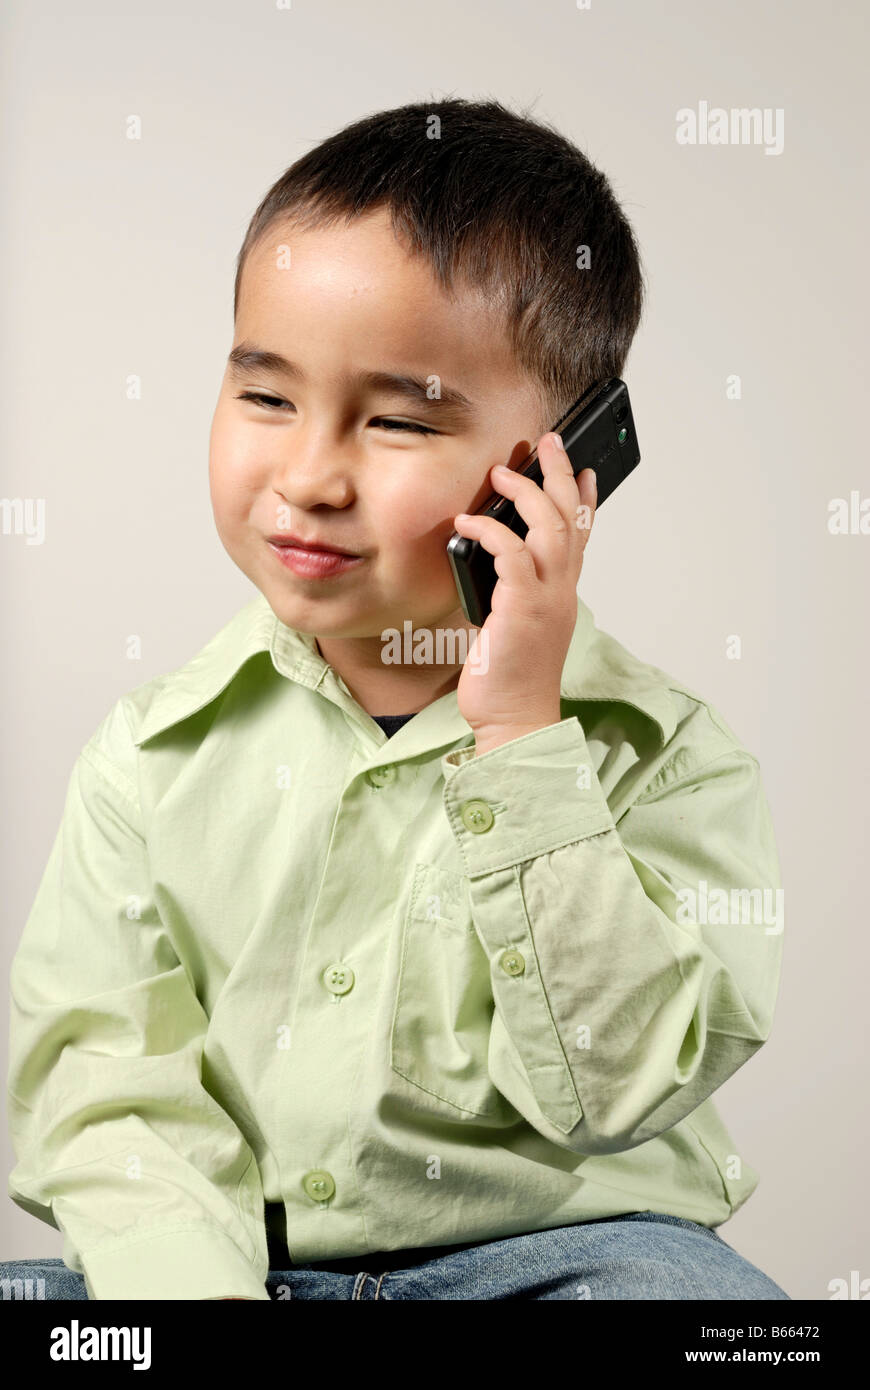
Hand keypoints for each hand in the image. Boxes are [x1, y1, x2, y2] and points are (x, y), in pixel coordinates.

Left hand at [452, 432, 596, 754]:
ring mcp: (546, 599)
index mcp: (561, 595)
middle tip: (548, 443)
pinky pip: (513, 554)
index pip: (581, 537)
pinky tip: (468, 522)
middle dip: (560, 475)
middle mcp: (561, 592)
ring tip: (504, 472)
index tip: (581, 470)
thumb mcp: (510, 626)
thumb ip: (506, 594)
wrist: (513, 719)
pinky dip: (491, 531)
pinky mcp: (523, 608)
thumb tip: (482, 565)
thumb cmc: (507, 680)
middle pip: (571, 519)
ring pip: (550, 528)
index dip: (583, 499)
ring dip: (528, 493)